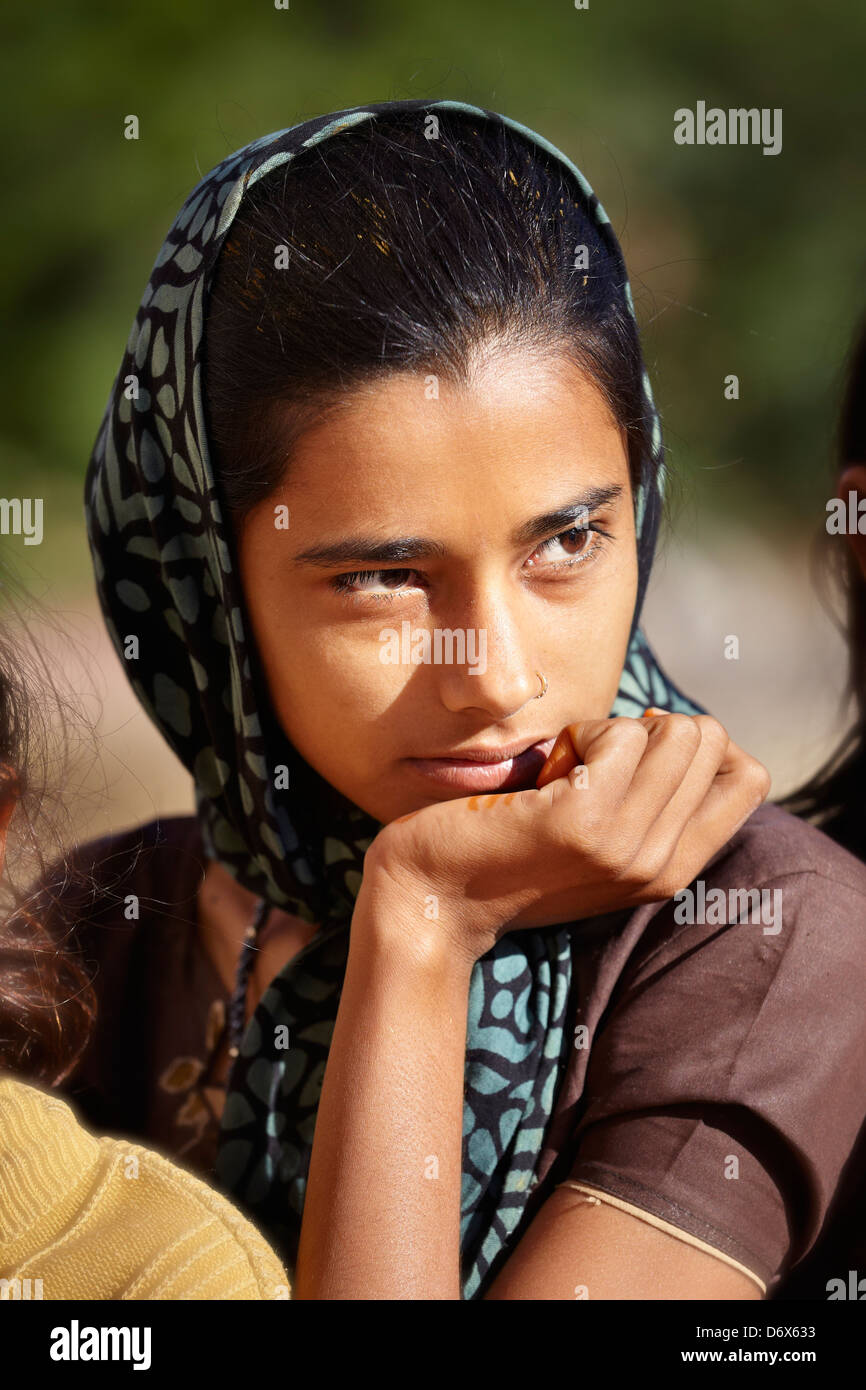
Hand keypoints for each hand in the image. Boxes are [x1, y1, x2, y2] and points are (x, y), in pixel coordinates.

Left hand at [364, 712, 770, 962]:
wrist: (430, 902)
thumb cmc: (504, 856)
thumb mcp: (598, 843)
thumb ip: (649, 806)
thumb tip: (678, 730)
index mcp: (672, 871)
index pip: (749, 776)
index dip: (697, 744)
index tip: (635, 758)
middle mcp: (661, 863)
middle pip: (710, 739)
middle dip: (647, 729)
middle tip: (588, 766)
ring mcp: (627, 845)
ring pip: (677, 729)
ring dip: (612, 729)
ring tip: (565, 772)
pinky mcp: (583, 822)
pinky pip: (622, 733)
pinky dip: (581, 732)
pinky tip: (542, 775)